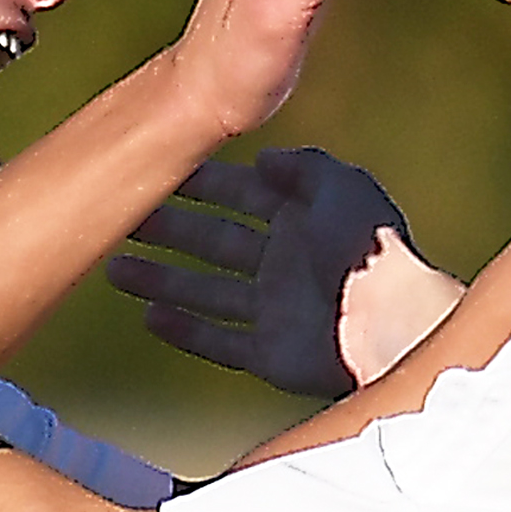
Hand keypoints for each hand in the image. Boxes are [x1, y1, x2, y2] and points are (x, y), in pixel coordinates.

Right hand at [105, 148, 460, 397]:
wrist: (396, 326)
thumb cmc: (373, 252)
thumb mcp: (340, 184)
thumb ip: (301, 166)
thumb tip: (261, 156)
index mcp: (305, 218)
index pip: (240, 194)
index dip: (200, 182)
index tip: (154, 168)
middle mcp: (287, 262)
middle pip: (214, 241)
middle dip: (169, 228)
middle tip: (121, 217)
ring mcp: (278, 310)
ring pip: (207, 291)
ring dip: (162, 279)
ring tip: (114, 268)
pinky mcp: (273, 355)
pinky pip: (220, 341)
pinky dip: (185, 331)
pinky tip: (148, 316)